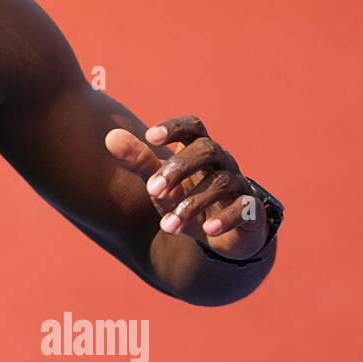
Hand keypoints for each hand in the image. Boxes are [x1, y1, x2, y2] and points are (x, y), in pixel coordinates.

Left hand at [106, 115, 268, 259]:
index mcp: (199, 150)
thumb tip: (111, 137)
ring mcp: (240, 185)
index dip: (174, 127)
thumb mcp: (161, 183)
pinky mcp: (252, 211)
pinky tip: (207, 230)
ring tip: (166, 226)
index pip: (192, 127)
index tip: (150, 135)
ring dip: (192, 204)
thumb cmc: (186, 198)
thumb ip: (139, 160)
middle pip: (207, 150)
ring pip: (221, 183)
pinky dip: (225, 218)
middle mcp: (222, 162)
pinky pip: (244, 208)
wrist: (220, 234)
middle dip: (178, 168)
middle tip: (152, 190)